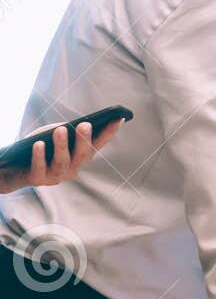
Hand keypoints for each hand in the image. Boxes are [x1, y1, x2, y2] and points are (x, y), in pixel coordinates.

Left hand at [0, 120, 122, 194]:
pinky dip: (39, 156)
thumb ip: (66, 131)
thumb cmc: (38, 148)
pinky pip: (39, 167)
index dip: (109, 132)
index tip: (119, 118)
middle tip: (85, 124)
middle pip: (82, 155)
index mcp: (80, 158)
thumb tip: (73, 126)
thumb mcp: (54, 137)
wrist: (14, 168)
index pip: (98, 143)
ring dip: (61, 145)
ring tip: (60, 130)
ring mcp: (56, 176)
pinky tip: (39, 144)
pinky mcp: (37, 179)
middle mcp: (73, 169)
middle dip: (84, 139)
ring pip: (62, 162)